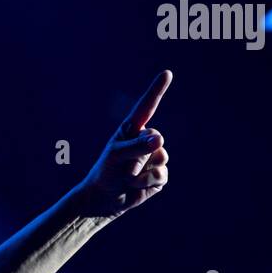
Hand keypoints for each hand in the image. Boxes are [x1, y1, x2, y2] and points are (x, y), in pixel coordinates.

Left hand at [75, 70, 172, 217]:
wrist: (104, 199)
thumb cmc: (106, 173)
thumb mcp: (117, 157)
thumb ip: (137, 147)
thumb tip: (159, 140)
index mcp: (132, 130)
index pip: (147, 107)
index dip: (157, 90)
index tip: (167, 73)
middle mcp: (145, 140)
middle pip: (156, 140)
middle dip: (139, 157)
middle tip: (124, 167)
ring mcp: (153, 157)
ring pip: (161, 158)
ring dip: (142, 172)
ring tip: (128, 176)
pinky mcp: (159, 174)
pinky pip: (162, 175)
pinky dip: (147, 183)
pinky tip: (136, 186)